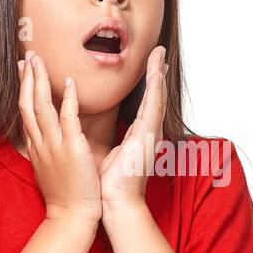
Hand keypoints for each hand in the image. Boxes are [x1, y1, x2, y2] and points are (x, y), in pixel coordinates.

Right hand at [18, 50, 101, 224]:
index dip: (22, 89)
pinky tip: (68, 81)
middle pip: (27, 104)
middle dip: (26, 78)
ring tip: (40, 60)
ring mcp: (55, 145)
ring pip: (41, 106)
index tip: (22, 70)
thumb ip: (46, 151)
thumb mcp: (48, 169)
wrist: (71, 216)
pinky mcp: (72, 149)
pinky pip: (68, 118)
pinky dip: (67, 99)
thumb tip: (46, 140)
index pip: (25, 112)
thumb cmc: (65, 196)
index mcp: (36, 147)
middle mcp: (41, 143)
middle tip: (28, 56)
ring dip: (39, 80)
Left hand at [99, 46, 167, 208]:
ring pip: (156, 96)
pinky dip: (155, 87)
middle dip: (156, 72)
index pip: (143, 102)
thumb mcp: (107, 153)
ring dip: (157, 73)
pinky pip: (153, 106)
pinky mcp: (147, 136)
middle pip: (154, 95)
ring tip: (158, 52)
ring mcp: (150, 133)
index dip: (146, 83)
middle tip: (158, 50)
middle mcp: (147, 132)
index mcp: (137, 135)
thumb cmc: (108, 183)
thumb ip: (108, 139)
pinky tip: (157, 71)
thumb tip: (94, 131)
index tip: (148, 65)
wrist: (115, 203)